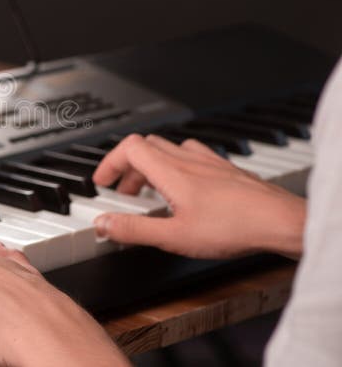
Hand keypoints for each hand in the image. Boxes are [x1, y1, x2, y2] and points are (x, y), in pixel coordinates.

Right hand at [92, 134, 305, 258]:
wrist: (281, 221)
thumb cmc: (234, 227)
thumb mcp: (174, 236)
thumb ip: (134, 230)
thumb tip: (103, 224)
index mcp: (171, 171)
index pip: (129, 148)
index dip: (110, 162)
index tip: (103, 182)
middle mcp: (188, 160)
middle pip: (146, 147)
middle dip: (128, 169)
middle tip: (124, 193)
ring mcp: (208, 162)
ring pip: (169, 150)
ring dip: (152, 168)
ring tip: (151, 194)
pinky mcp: (225, 169)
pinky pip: (192, 156)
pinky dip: (177, 168)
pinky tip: (185, 190)